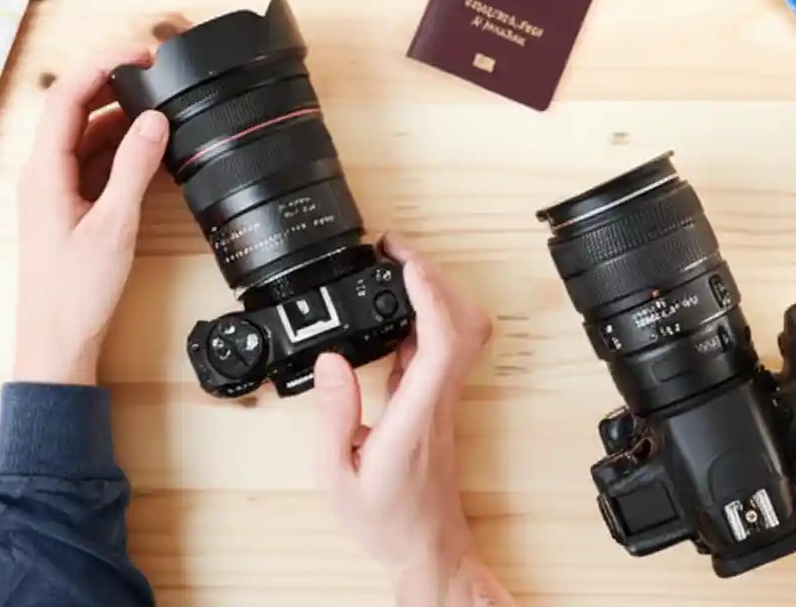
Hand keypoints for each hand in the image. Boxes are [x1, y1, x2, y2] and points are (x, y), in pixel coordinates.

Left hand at [14, 47, 168, 385]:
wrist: (57, 340)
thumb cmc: (76, 291)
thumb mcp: (115, 225)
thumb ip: (135, 168)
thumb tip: (154, 120)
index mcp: (44, 171)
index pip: (67, 97)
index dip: (103, 66)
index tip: (141, 53)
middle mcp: (44, 173)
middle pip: (75, 110)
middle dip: (114, 86)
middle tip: (157, 74)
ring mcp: (55, 190)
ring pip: (87, 137)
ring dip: (122, 119)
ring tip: (161, 108)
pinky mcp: (70, 207)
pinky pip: (94, 164)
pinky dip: (122, 151)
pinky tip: (151, 152)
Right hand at [312, 234, 514, 606]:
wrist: (425, 545)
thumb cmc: (385, 518)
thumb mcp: (334, 475)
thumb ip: (331, 416)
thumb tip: (333, 361)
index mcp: (416, 414)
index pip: (440, 338)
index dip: (428, 292)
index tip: (403, 261)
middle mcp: (438, 399)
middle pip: (464, 321)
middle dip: (434, 275)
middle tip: (394, 250)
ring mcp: (443, 398)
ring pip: (460, 330)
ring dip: (433, 291)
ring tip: (393, 268)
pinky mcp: (437, 401)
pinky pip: (441, 347)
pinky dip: (423, 317)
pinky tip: (393, 312)